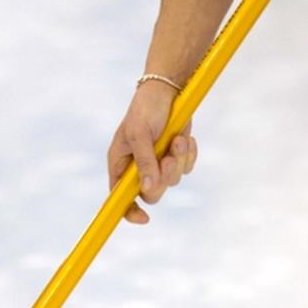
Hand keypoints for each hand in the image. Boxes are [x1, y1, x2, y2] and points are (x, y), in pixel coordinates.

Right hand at [105, 79, 196, 224]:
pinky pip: (186, 168)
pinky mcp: (175, 156)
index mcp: (120, 164)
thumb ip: (144, 163)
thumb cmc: (146, 108)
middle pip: (151, 193)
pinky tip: (186, 138)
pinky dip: (189, 156)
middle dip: (163, 177)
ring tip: (178, 140)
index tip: (144, 218)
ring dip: (178, 161)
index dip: (129, 211)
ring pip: (172, 181)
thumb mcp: (141, 134)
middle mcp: (137, 167)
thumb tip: (147, 189)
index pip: (118, 197)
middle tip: (167, 158)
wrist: (170, 90)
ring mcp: (157, 163)